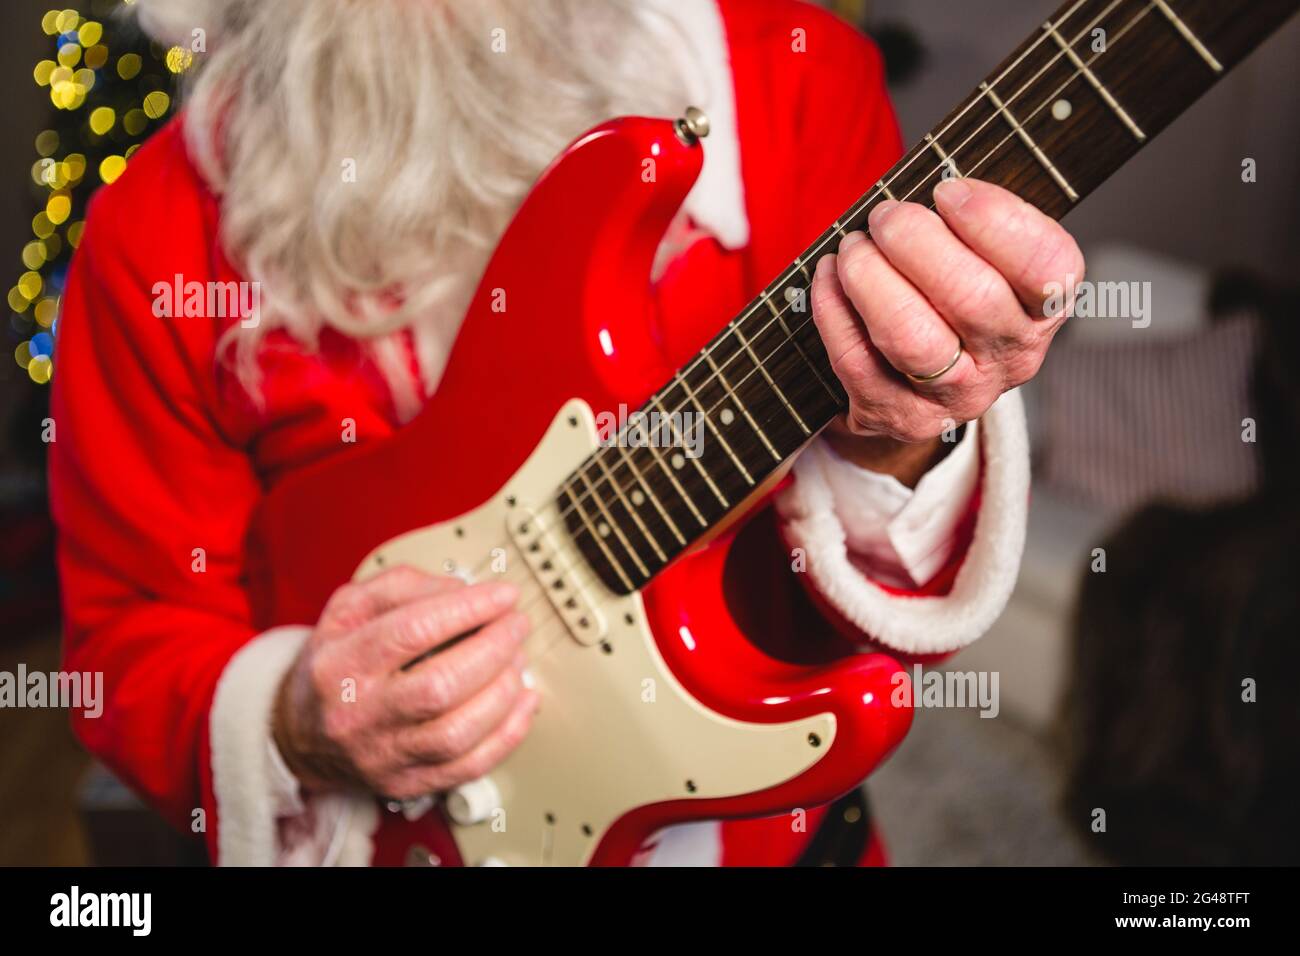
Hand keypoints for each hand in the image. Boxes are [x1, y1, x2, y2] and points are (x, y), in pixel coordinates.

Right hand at [272, 567, 536, 799]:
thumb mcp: (348, 609)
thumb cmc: (335, 665)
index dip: (467, 609)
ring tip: (517, 659)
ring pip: (458, 731)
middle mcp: (359, 715)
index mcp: (341, 664)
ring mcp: (385, 755)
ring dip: (504, 690)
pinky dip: (509, 732)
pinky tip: (524, 701)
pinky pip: (470, 766)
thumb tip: (461, 590)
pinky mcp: (408, 783)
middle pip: (440, 686)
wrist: (301, 736)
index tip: (502, 595)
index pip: (411, 632)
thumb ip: (402, 587)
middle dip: (494, 648)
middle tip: (516, 624)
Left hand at [812, 178, 1083, 448]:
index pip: (1047, 267)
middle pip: (970, 297)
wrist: (915, 389)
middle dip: (914, 241)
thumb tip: (928, 184)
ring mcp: (954, 395)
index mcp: (1043, 309)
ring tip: (854, 247)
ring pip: (910, 336)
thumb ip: (972, 223)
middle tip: (885, 216)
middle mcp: (1009, 358)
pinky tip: (828, 277)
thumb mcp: (982, 260)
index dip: (994, 221)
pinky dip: (833, 309)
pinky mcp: (897, 414)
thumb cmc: (947, 298)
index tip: (947, 191)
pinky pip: (857, 360)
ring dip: (870, 278)